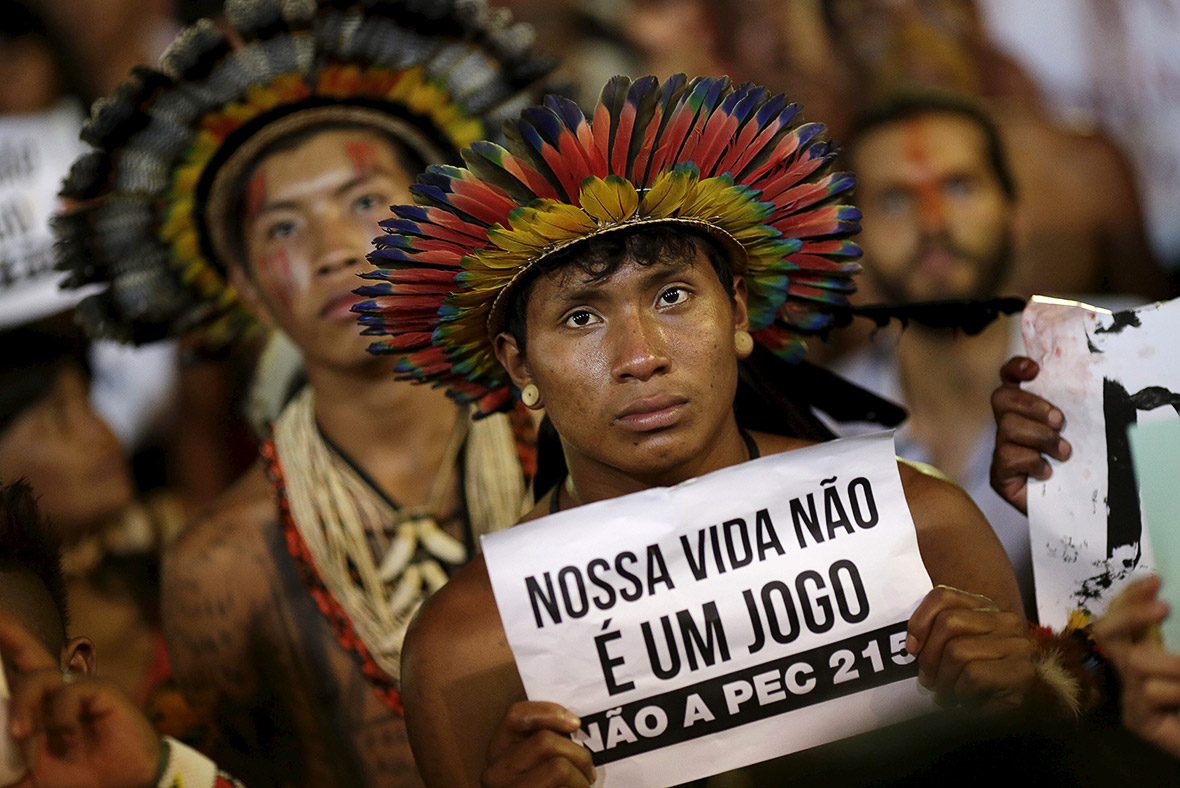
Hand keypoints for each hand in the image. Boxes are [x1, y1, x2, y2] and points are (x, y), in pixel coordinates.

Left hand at [0, 610, 160, 787]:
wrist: (124, 787)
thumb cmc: (80, 780)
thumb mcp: (31, 779)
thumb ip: (6, 771)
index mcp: (36, 710)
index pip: (13, 675)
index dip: (4, 648)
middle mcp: (55, 693)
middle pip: (28, 654)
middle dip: (9, 633)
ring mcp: (79, 689)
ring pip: (39, 676)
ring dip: (23, 704)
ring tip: (21, 735)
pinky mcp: (101, 691)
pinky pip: (70, 692)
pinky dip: (61, 720)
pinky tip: (69, 740)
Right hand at [482, 701, 595, 787]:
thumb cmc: (547, 787)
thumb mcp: (535, 761)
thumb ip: (544, 742)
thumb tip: (573, 724)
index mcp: (497, 753)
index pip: (516, 715)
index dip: (550, 712)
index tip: (576, 724)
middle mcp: (496, 775)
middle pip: (546, 742)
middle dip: (579, 755)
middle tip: (588, 771)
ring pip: (559, 767)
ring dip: (582, 778)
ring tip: (582, 787)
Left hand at [906, 586, 1032, 709]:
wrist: (1026, 710)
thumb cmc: (980, 681)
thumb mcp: (955, 650)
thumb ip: (936, 636)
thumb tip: (913, 645)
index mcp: (986, 608)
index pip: (943, 596)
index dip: (920, 621)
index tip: (912, 647)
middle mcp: (1004, 621)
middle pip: (948, 622)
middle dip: (929, 657)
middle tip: (928, 681)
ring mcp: (1016, 645)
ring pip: (957, 651)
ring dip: (944, 681)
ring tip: (946, 696)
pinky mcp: (1020, 671)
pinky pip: (973, 674)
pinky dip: (961, 692)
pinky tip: (967, 701)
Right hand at [990, 356, 1071, 514]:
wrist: (1077, 510)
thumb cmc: (1082, 468)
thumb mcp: (1084, 434)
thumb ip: (1077, 413)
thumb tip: (1100, 392)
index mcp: (1028, 410)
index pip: (1010, 379)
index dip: (1015, 368)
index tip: (1034, 370)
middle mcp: (1009, 425)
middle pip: (1002, 397)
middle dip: (1033, 405)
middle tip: (1060, 421)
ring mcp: (1002, 449)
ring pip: (1008, 427)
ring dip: (1042, 438)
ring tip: (1064, 452)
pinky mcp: (999, 474)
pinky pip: (1008, 456)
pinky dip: (1033, 462)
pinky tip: (1047, 472)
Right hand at [1092, 576, 1179, 759]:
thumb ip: (1177, 635)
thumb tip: (1168, 608)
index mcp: (1148, 648)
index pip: (1123, 613)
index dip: (1131, 595)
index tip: (1155, 580)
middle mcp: (1135, 667)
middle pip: (1106, 630)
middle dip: (1130, 614)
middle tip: (1164, 608)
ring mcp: (1132, 694)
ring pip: (1133, 663)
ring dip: (1172, 665)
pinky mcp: (1136, 719)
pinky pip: (1147, 693)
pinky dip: (1174, 692)